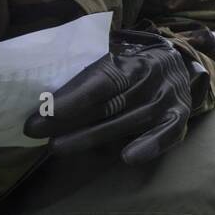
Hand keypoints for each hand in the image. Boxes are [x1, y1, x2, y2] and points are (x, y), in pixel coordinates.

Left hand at [24, 29, 198, 165]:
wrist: (175, 63)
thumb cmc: (130, 66)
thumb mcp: (112, 57)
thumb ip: (88, 71)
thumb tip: (43, 89)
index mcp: (131, 61)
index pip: (99, 82)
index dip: (71, 99)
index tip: (42, 113)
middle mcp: (150, 78)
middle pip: (109, 104)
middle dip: (70, 121)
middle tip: (36, 133)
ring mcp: (166, 98)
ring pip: (129, 121)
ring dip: (93, 137)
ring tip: (58, 147)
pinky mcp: (178, 116)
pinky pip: (166, 133)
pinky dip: (150, 145)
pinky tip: (128, 157)